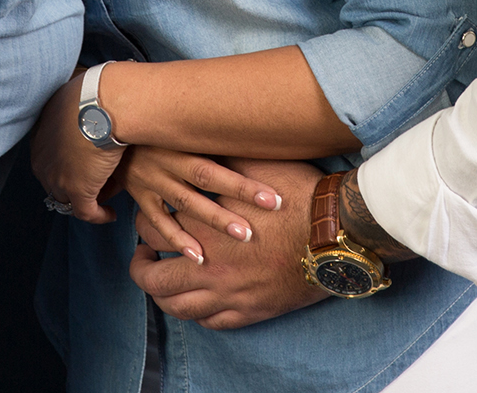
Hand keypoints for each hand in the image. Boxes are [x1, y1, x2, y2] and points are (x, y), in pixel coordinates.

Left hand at [29, 70, 123, 224]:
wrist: (101, 103)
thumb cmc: (92, 91)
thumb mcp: (70, 91)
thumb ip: (70, 97)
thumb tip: (78, 82)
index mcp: (39, 138)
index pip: (48, 159)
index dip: (64, 164)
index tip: (80, 164)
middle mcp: (42, 161)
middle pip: (54, 182)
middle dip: (71, 184)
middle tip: (94, 183)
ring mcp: (58, 179)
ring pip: (69, 199)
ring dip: (86, 200)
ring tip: (104, 198)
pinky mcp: (78, 192)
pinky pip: (87, 212)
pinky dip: (98, 215)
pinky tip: (110, 213)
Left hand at [129, 158, 327, 329]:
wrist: (335, 234)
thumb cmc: (297, 195)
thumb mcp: (253, 165)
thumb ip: (219, 165)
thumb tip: (199, 152)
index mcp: (202, 227)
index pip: (150, 231)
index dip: (142, 226)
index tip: (147, 224)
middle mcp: (207, 265)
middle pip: (152, 280)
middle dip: (141, 269)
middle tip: (144, 259)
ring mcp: (227, 294)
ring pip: (176, 308)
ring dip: (162, 296)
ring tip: (163, 284)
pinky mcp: (249, 312)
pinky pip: (210, 323)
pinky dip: (197, 315)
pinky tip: (197, 304)